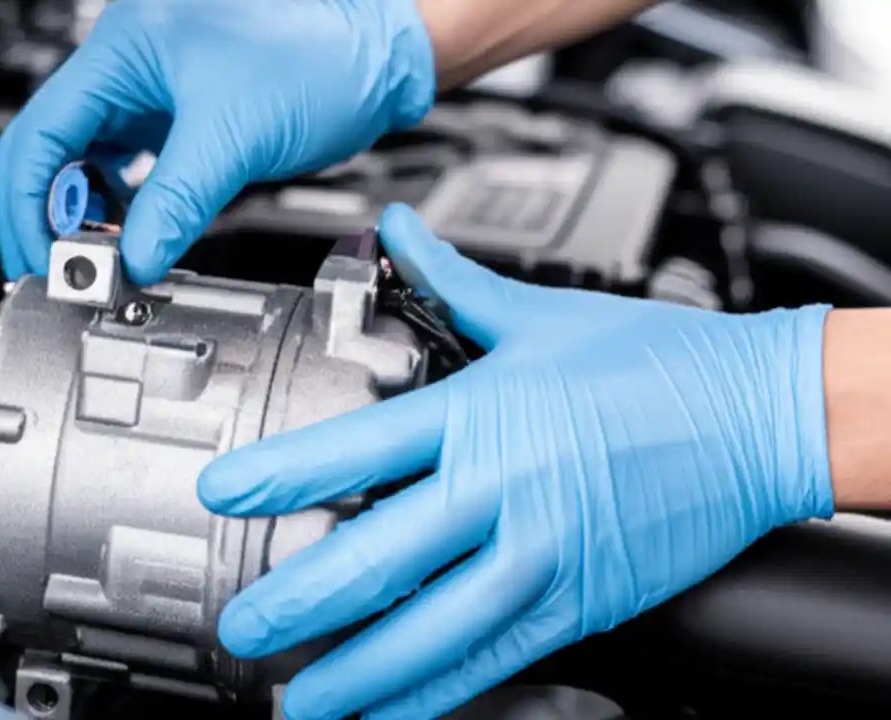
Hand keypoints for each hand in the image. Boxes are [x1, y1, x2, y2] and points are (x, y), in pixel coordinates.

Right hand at [0, 0, 434, 284]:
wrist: (379, 53)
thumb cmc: (322, 53)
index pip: (40, 135)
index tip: (39, 261)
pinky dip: (126, 206)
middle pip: (53, 149)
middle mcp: (127, 64)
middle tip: (63, 274)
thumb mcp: (235, 134)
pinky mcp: (179, 113)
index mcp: (122, 48)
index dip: (30, 207)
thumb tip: (135, 262)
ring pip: (89, 160)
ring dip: (89, 215)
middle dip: (53, 217)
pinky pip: (130, 165)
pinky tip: (134, 235)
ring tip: (101, 262)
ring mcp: (151, 88)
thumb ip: (176, 203)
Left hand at [198, 204, 834, 719]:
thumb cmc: (654, 363)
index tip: (220, 491)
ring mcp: (540, 553)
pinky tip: (391, 711)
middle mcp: (501, 489)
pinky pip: (494, 656)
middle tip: (240, 626)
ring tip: (300, 700)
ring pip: (431, 627)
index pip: (357, 446)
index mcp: (481, 412)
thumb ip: (450, 278)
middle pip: (378, 556)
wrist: (760, 417)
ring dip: (358, 672)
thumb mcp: (539, 314)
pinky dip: (436, 692)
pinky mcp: (578, 601)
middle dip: (297, 600)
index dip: (279, 473)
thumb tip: (397, 230)